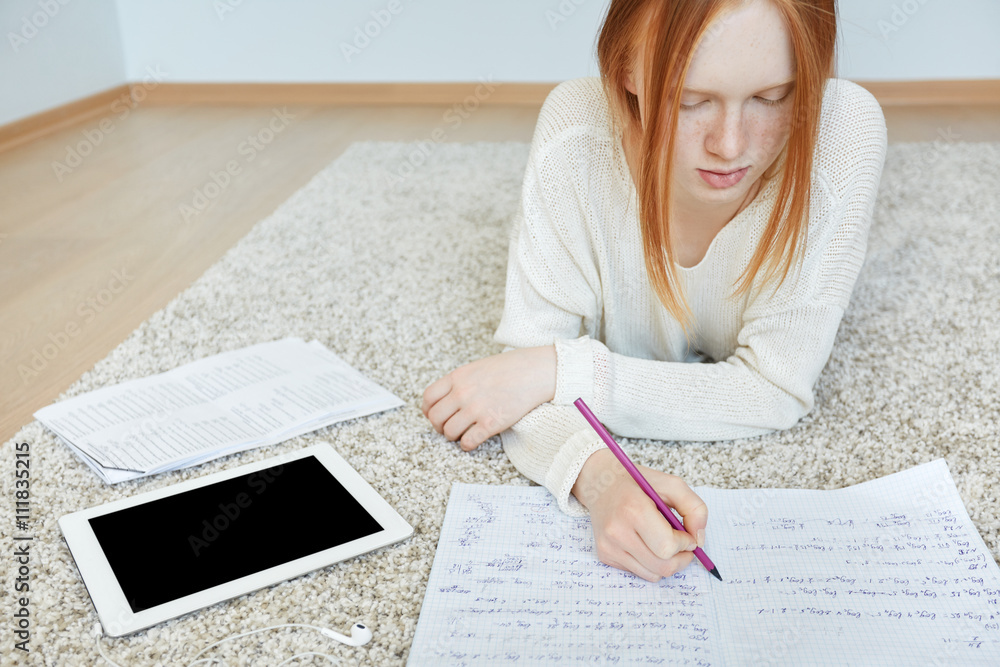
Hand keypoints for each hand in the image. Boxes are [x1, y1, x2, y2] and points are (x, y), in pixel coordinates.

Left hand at [422, 346, 555, 450]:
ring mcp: (476, 409)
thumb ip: (461, 381)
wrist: (535, 371)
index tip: (434, 415)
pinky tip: (472, 441)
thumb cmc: (511, 368)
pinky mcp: (490, 424)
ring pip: (449, 432)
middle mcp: (462, 393)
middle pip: (435, 417)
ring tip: (462, 434)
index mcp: (458, 377)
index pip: (428, 397)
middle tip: (448, 428)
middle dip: (439, 426)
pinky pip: (468, 442)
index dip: (428, 410)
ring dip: (453, 436)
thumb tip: (448, 399)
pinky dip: (467, 445)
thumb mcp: (478, 367)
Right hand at [571, 449, 707, 581]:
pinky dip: (650, 563)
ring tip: (665, 543)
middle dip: (681, 558)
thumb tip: (699, 541)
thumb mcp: (672, 485)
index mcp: (634, 510)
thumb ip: (695, 509)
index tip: (686, 534)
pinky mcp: (604, 555)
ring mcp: (609, 546)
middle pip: (662, 566)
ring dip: (667, 563)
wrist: (600, 483)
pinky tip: (646, 544)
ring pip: (652, 574)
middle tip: (684, 545)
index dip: (685, 544)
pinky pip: (639, 572)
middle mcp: (617, 531)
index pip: (668, 546)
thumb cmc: (637, 483)